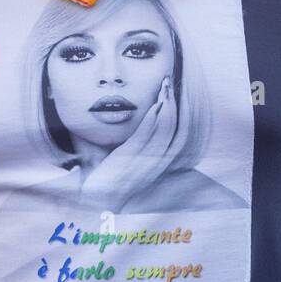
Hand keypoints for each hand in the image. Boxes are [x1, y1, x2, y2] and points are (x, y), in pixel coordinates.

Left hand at [78, 78, 178, 210]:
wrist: (98, 199)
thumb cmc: (112, 177)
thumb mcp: (130, 156)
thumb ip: (138, 139)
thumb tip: (141, 117)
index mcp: (161, 161)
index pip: (180, 133)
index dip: (181, 111)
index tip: (175, 92)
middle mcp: (158, 162)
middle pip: (178, 128)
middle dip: (176, 102)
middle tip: (170, 82)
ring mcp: (146, 161)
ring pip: (166, 130)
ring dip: (166, 105)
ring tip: (164, 87)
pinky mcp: (131, 159)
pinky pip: (147, 137)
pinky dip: (152, 120)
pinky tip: (153, 106)